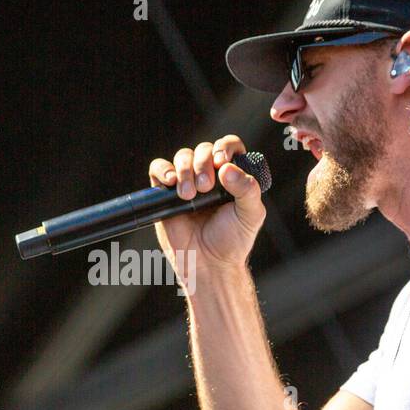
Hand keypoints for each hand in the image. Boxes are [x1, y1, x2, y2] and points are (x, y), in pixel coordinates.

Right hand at [147, 135, 266, 275]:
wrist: (207, 263)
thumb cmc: (232, 240)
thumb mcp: (250, 214)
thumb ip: (247, 189)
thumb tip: (226, 168)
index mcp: (232, 175)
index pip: (229, 146)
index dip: (224, 148)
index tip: (221, 163)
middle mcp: (209, 175)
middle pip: (203, 149)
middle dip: (203, 163)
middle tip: (206, 187)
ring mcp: (186, 182)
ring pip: (182, 157)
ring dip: (185, 170)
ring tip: (189, 195)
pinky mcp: (165, 193)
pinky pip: (158, 169)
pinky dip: (163, 171)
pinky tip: (171, 183)